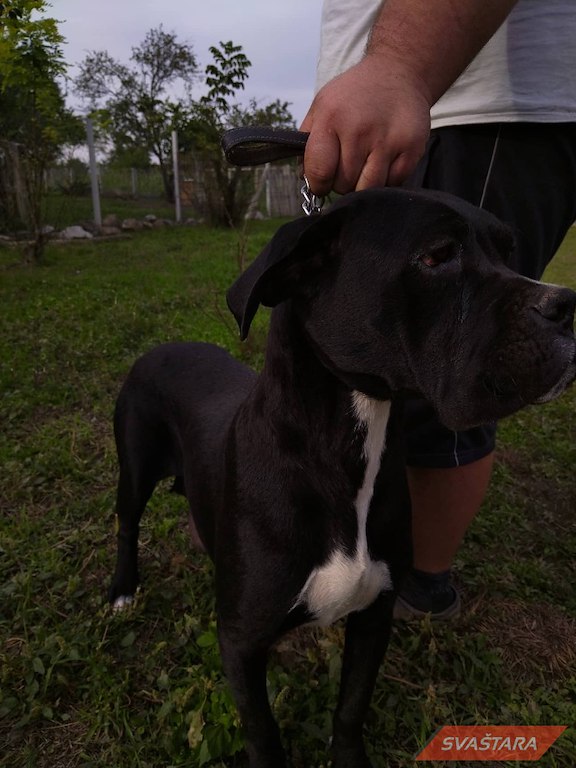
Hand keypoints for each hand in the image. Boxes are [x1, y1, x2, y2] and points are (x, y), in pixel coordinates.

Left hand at [300, 54, 431, 195]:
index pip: (319, 172)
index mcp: (331, 119)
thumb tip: (306, 178)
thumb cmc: (355, 95)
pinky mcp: (410, 148)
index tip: (322, 182)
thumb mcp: (322, 105)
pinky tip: (385, 161)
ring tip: (365, 165)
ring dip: (364, 184)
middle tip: (348, 165)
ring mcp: (388, 140)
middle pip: (344, 185)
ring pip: (368, 189)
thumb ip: (308, 141)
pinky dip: (387, 179)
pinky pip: (392, 183)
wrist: (399, 71)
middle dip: (342, 181)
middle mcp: (359, 130)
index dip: (318, 184)